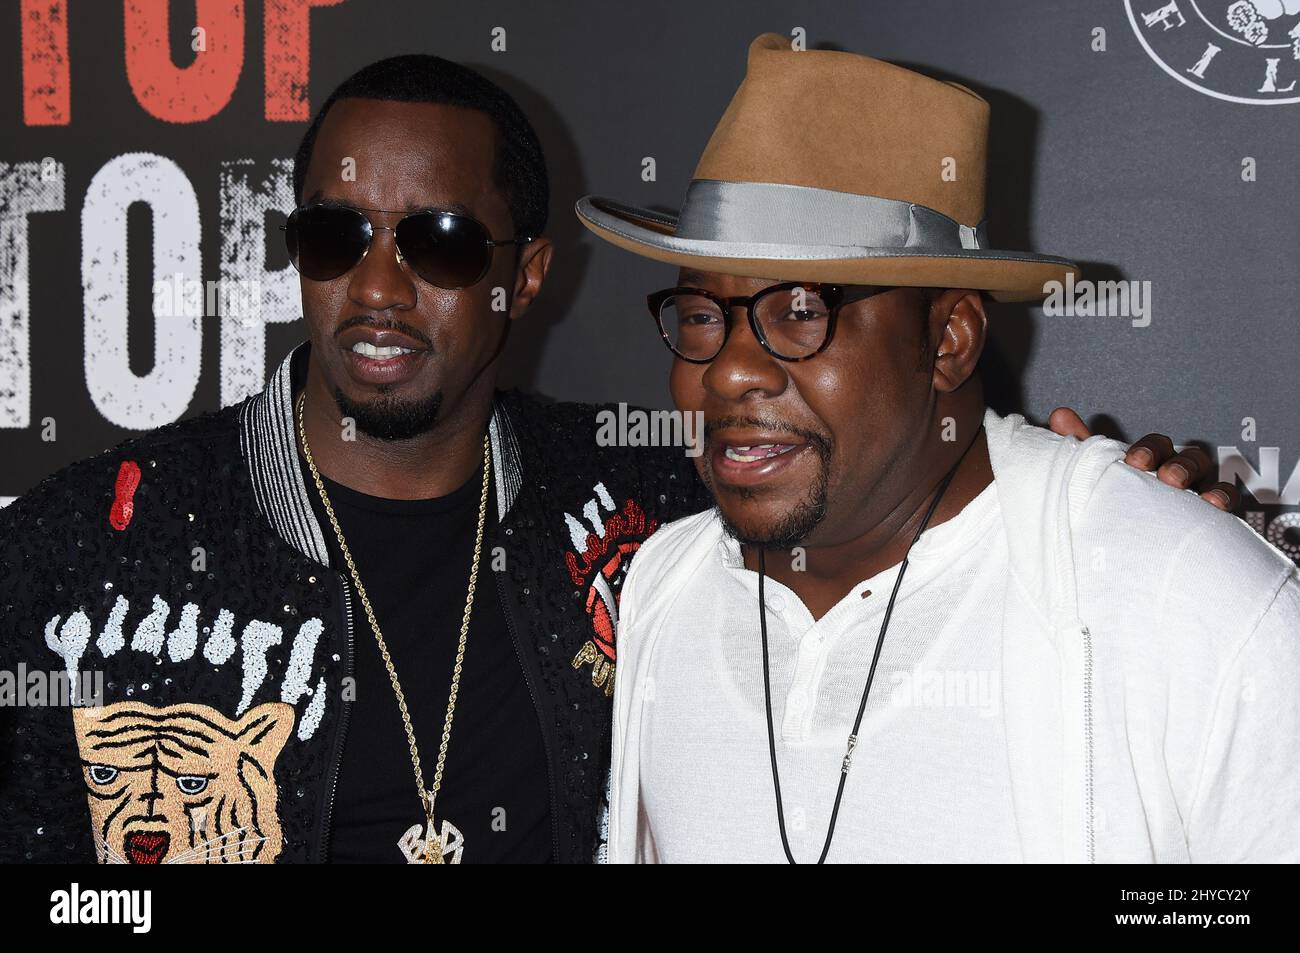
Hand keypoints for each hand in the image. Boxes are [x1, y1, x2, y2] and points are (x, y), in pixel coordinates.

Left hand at [1048, 407, 1239, 511]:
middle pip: (1189, 458)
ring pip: (1211, 478)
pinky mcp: (1211, 520)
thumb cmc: (1113, 508)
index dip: (1149, 450)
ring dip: (1203, 482)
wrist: (1126, 562)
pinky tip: (1214, 504)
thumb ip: (1081, 449)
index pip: (1156, 447)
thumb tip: (1060, 415)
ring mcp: (1197, 498)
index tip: (1134, 461)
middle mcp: (1178, 478)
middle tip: (1164, 477)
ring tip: (1189, 492)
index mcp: (1151, 465)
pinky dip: (1223, 499)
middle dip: (1178, 464)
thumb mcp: (1095, 478)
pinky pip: (1228, 504)